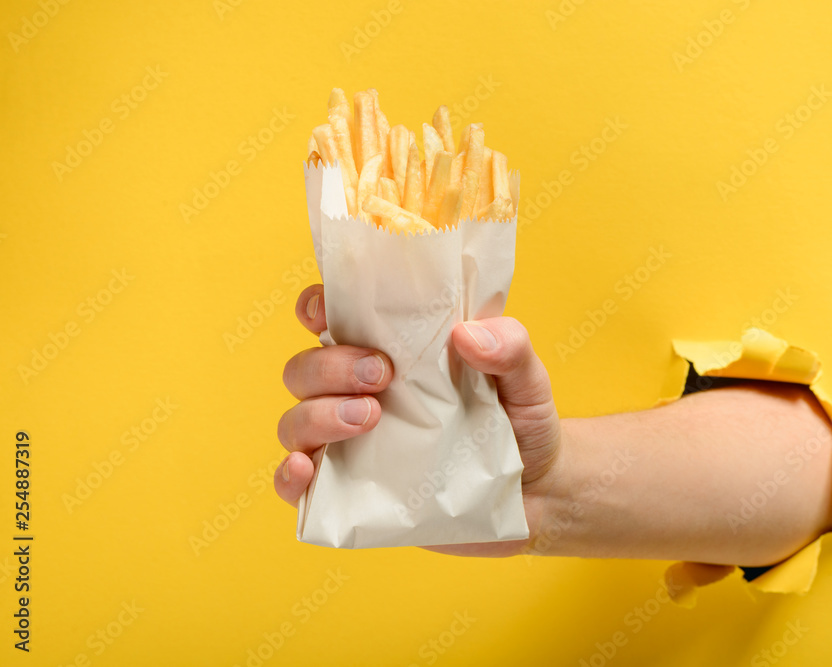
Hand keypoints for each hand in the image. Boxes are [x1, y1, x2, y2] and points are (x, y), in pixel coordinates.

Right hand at [275, 284, 562, 556]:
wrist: (538, 495)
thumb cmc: (521, 422)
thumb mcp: (528, 378)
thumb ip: (511, 347)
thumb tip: (466, 334)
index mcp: (389, 351)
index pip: (331, 317)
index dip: (315, 306)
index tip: (327, 312)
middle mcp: (358, 394)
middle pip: (304, 368)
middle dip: (330, 365)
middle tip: (381, 373)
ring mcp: (349, 445)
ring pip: (294, 421)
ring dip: (317, 414)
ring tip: (371, 418)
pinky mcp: (350, 496)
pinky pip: (294, 486)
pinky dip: (288, 475)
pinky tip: (307, 469)